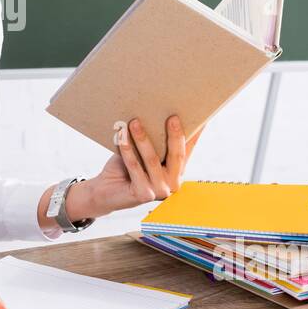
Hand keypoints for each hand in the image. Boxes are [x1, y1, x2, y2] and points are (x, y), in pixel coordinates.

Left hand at [70, 115, 202, 220]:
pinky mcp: (143, 195)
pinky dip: (128, 150)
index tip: (203, 119)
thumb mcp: (142, 153)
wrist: (105, 191)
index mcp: (176, 172)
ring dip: (143, 139)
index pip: (188, 150)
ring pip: (152, 160)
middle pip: (176, 156)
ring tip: (135, 122)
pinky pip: (135, 168)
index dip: (195, 135)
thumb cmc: (124, 168)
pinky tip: (122, 137)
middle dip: (175, 135)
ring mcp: (159, 191)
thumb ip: (154, 142)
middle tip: (172, 117)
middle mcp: (172, 183)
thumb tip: (157, 113)